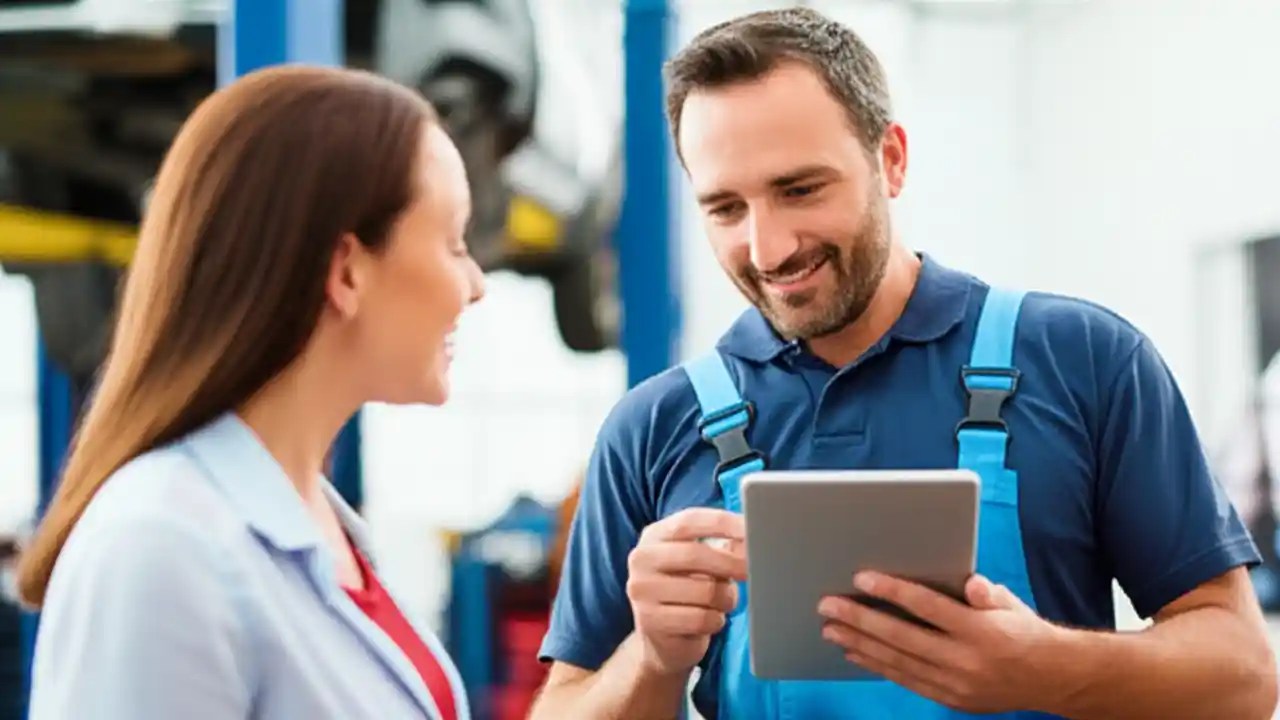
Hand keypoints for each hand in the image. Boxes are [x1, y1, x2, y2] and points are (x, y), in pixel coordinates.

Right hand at [626, 508, 746, 676]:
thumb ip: (724, 546)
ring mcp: (642, 591)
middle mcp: (641, 559)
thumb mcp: (701, 564)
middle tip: (753, 571)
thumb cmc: (687, 592)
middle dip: (732, 563)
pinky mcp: (650, 621)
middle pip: (696, 554)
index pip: (690, 521)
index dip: (724, 523)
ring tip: (723, 602)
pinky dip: (715, 621)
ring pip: (704, 591)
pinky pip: (701, 619)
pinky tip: (710, 620)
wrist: (660, 639)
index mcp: (654, 536)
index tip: (752, 529)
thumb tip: (754, 538)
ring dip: (726, 598)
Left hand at [818, 572, 1060, 713]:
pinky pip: (906, 680)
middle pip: (902, 636)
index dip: (893, 590)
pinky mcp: (951, 699)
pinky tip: (856, 653)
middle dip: (860, 619)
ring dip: (860, 644)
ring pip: (897, 662)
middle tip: (827, 604)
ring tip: (831, 629)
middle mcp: (965, 660)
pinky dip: (878, 666)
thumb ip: (986, 593)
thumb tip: (969, 584)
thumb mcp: (1009, 603)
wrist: (1053, 679)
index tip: (862, 577)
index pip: (928, 606)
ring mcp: (956, 684)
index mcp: (980, 629)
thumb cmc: (1023, 630)